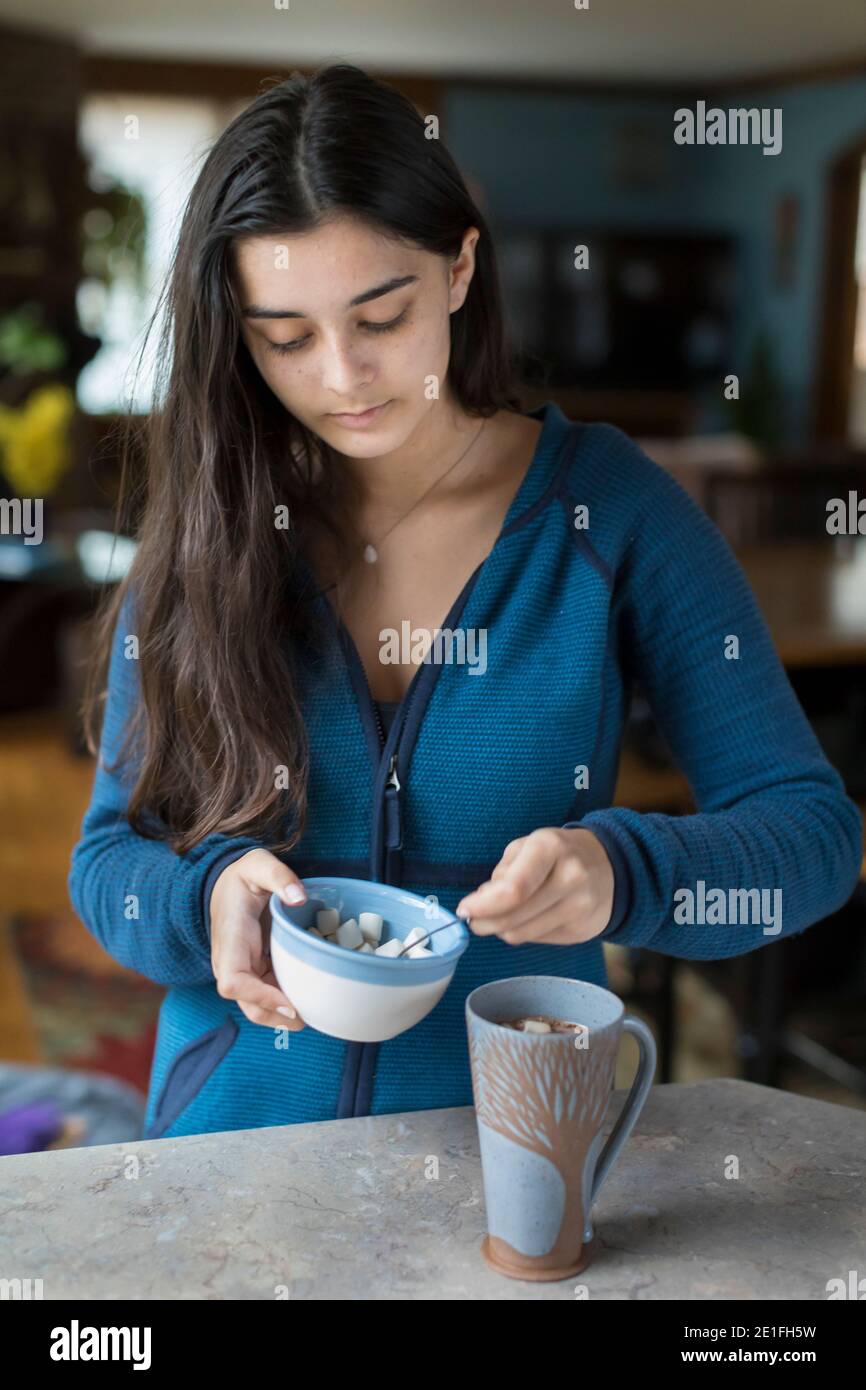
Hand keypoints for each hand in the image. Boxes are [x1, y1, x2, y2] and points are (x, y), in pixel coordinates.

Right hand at [210, 848, 307, 1029]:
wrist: (225, 884)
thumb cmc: (243, 876)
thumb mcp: (259, 864)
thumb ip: (278, 876)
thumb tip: (299, 897)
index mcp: (231, 939)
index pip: (234, 982)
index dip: (260, 997)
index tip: (290, 1003)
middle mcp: (230, 962)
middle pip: (247, 1003)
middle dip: (276, 1017)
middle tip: (311, 1018)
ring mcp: (240, 970)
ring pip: (257, 1006)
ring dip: (282, 1015)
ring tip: (315, 1014)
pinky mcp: (253, 972)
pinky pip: (267, 995)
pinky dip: (286, 1002)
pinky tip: (310, 1001)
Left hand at [455, 827, 614, 945]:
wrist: (611, 867)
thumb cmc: (558, 854)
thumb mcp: (527, 846)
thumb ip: (502, 874)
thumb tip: (480, 906)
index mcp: (550, 847)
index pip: (513, 889)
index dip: (483, 906)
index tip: (465, 909)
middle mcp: (570, 877)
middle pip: (513, 918)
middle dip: (484, 922)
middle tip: (473, 919)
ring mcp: (580, 907)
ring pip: (521, 935)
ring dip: (501, 929)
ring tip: (499, 916)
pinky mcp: (582, 930)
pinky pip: (537, 940)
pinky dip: (524, 931)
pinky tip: (529, 917)